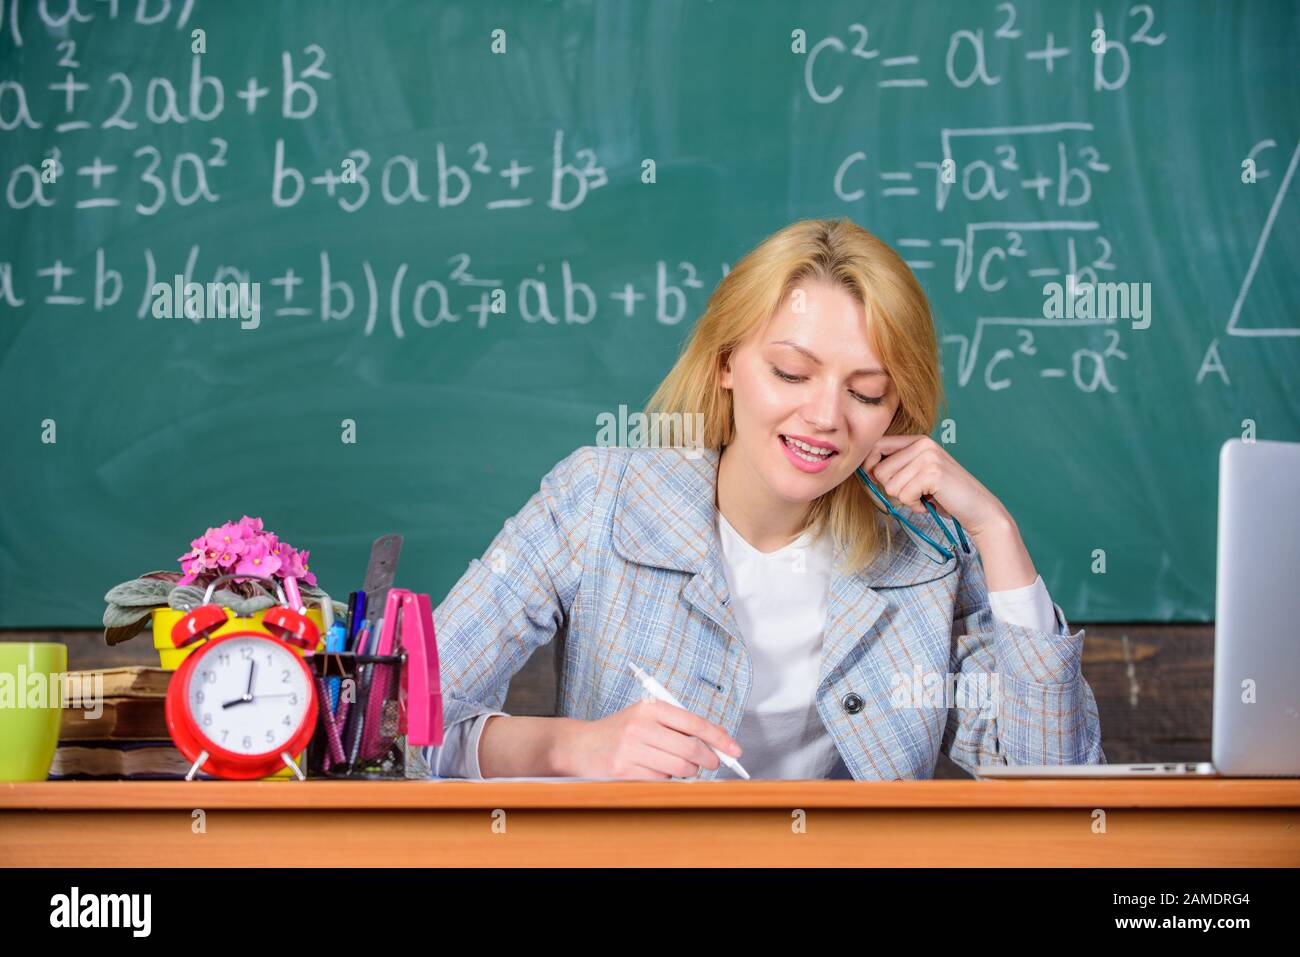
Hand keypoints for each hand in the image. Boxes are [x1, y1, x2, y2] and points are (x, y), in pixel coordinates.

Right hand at [564, 698, 742, 779]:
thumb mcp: (645, 716)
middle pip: (690, 749)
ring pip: (679, 768)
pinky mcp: (624, 771)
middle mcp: (641, 726)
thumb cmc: (619, 731)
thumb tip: (715, 741)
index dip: (719, 737)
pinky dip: (666, 779)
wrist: (580, 745)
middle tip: (712, 763)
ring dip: (687, 772)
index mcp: (650, 708)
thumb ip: (677, 725)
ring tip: (679, 766)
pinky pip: (661, 781)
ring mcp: (631, 749)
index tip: (734, 749)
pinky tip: (655, 770)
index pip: (694, 723)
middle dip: (707, 760)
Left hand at [860, 435, 1008, 539]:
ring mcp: (928, 457)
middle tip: (913, 493)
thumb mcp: (918, 474)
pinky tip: (929, 503)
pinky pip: (904, 496)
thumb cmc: (944, 495)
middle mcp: (923, 444)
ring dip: (905, 499)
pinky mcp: (933, 473)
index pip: (876, 445)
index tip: (878, 481)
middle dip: (891, 488)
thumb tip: (864, 468)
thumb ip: (897, 466)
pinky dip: (914, 505)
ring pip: (890, 485)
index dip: (870, 466)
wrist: (979, 509)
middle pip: (880, 470)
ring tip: (925, 497)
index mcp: (917, 440)